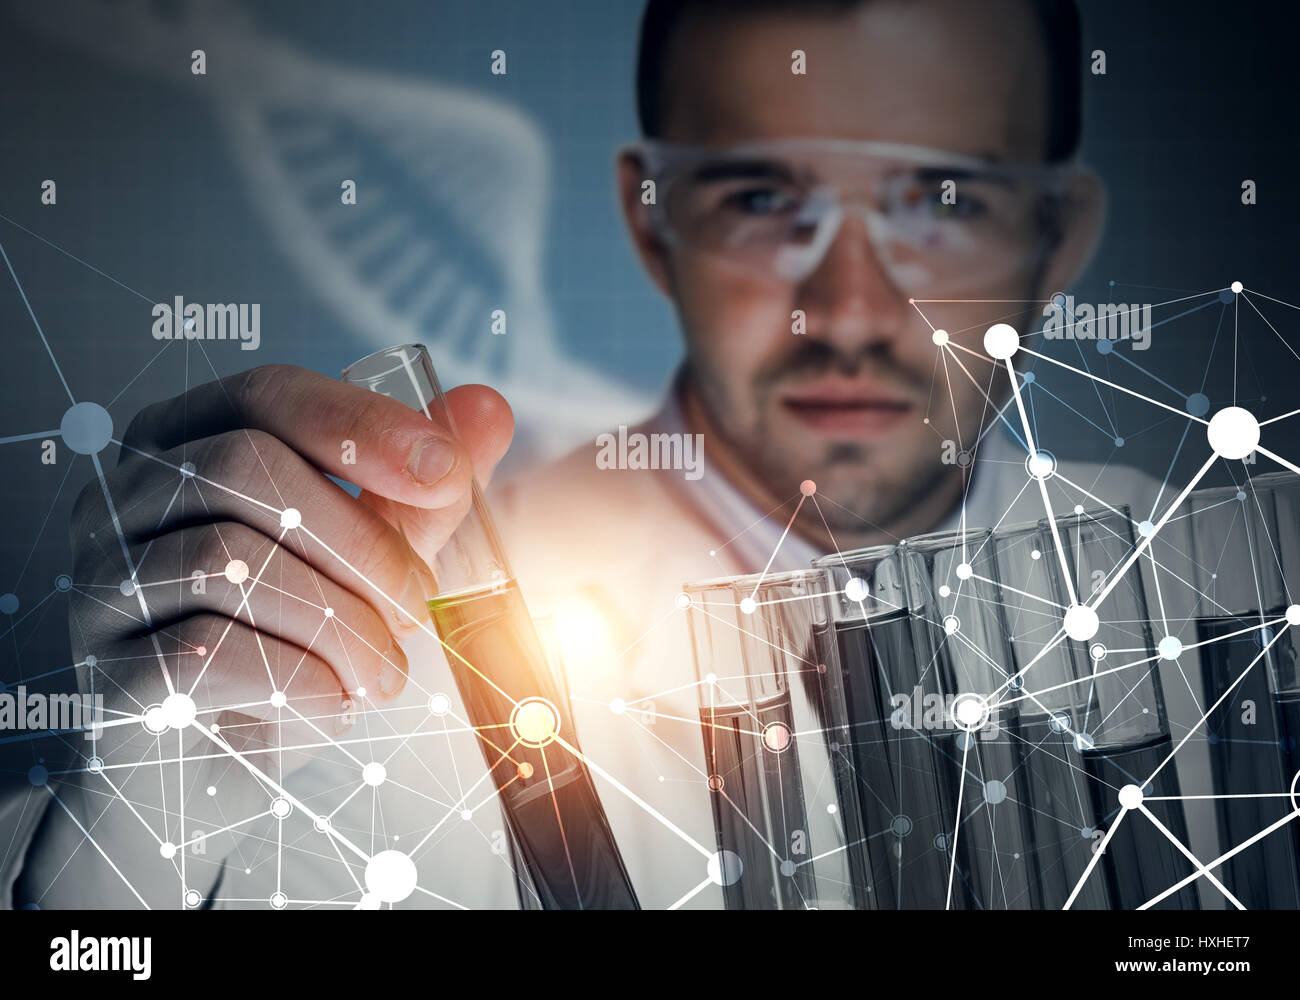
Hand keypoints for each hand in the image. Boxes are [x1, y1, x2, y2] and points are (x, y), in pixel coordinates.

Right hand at [20, 364, 511, 907]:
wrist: (214, 772)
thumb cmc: (288, 646)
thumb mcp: (364, 562)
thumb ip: (417, 491)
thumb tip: (488, 408)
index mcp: (186, 448)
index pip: (264, 394)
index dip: (361, 424)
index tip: (446, 472)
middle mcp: (122, 501)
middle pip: (242, 465)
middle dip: (361, 540)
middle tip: (415, 604)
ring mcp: (103, 586)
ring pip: (227, 559)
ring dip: (342, 624)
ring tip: (381, 670)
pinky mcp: (108, 675)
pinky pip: (207, 654)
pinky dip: (302, 682)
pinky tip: (331, 703)